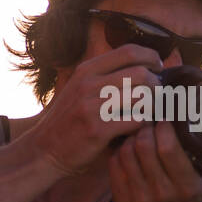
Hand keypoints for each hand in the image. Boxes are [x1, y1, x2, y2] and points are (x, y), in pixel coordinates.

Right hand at [24, 43, 164, 178]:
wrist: (44, 150)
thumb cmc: (68, 121)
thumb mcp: (79, 89)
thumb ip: (104, 76)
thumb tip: (142, 67)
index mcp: (86, 70)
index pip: (129, 51)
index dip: (150, 57)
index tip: (158, 68)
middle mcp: (89, 84)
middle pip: (140, 73)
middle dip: (156, 84)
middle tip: (158, 95)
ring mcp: (93, 106)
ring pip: (142, 96)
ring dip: (153, 105)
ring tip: (150, 112)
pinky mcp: (98, 130)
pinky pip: (136, 120)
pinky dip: (145, 124)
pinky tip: (140, 129)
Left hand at [108, 121, 201, 201]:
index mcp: (186, 187)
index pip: (169, 148)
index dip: (164, 127)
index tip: (165, 120)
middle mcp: (162, 193)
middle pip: (144, 146)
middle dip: (146, 128)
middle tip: (150, 123)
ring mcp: (139, 198)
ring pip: (127, 153)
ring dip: (131, 138)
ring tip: (139, 134)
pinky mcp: (122, 201)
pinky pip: (115, 165)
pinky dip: (120, 151)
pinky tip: (128, 149)